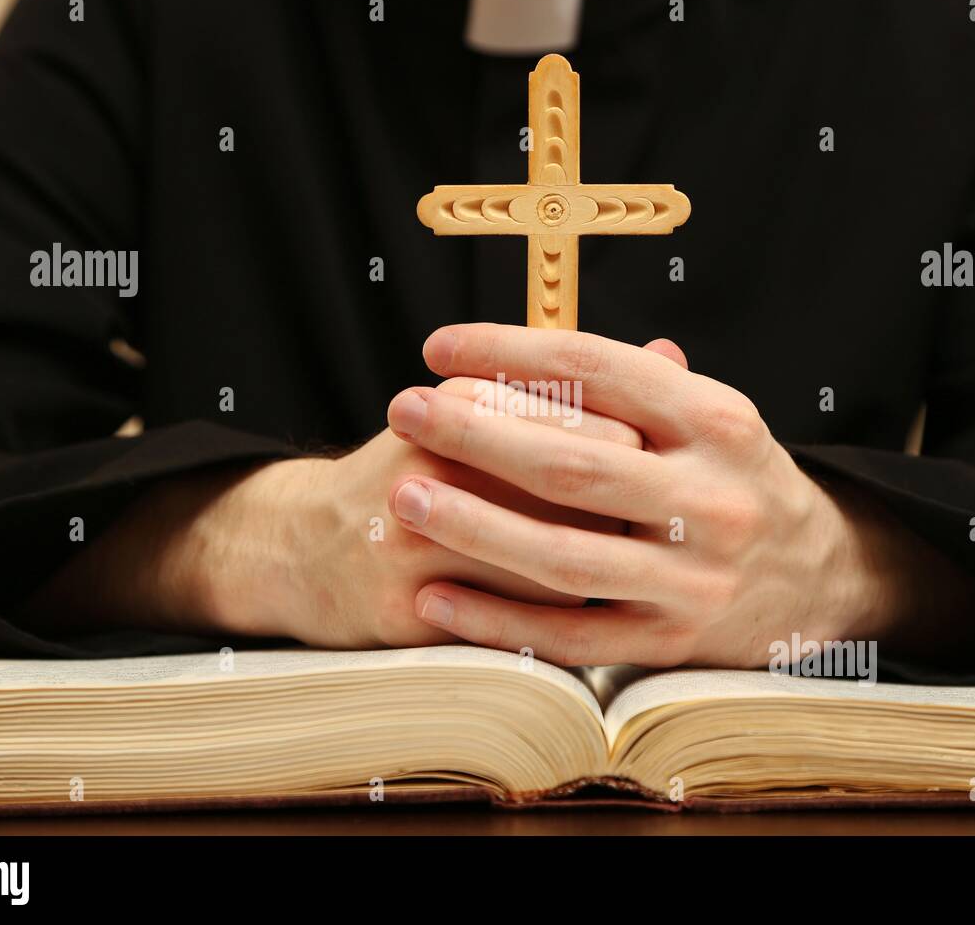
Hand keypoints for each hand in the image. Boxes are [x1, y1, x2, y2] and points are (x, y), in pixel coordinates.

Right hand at [21, 384, 640, 649]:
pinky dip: (556, 614)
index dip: (626, 437)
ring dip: (601, 561)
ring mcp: (409, 542)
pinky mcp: (401, 609)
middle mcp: (426, 467)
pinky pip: (509, 620)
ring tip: (628, 556)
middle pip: (561, 484)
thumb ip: (572, 386)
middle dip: (623, 501)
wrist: (304, 548)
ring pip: (544, 557)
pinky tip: (581, 601)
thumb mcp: (476, 411)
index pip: (568, 412)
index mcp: (451, 408)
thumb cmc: (416, 471)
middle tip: (662, 512)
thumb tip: (670, 354)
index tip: (659, 452)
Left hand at [387, 324, 948, 668]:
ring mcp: (694, 578)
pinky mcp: (672, 642)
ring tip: (403, 495)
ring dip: (474, 526)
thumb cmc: (739, 479)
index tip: (439, 348)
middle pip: (572, 462)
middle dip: (474, 433)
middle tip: (405, 409)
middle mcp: (710, 498)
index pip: (599, 370)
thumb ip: (635, 384)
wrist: (823, 577)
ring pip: (565, 555)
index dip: (510, 352)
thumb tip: (529, 346)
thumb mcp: (712, 418)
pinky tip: (434, 597)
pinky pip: (572, 636)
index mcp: (717, 422)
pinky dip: (499, 620)